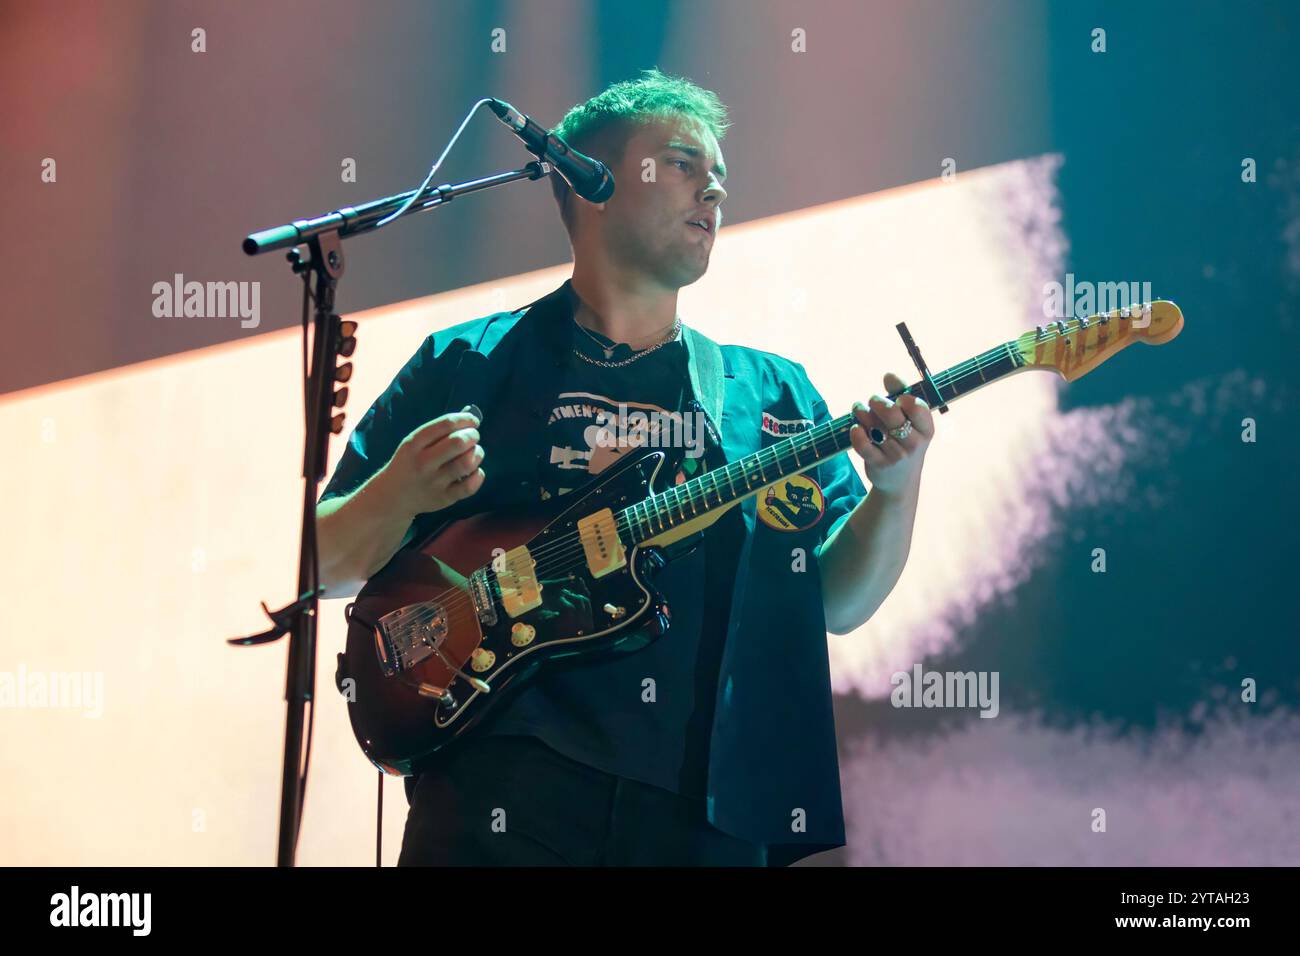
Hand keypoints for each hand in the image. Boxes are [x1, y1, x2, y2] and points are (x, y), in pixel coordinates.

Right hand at [382, 408, 485, 516]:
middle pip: (458, 443)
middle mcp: (423, 462)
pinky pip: (469, 486)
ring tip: (475, 452)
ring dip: (478, 454)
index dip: (465, 419)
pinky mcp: (443, 498)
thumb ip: (439, 430)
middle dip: (472, 436)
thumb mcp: (414, 443)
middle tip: (474, 437)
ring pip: (466, 463)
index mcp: (414, 443)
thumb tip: (469, 415)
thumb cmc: (411, 462)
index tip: (473, 421)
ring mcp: (433, 482)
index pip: (446, 424)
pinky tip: (475, 471)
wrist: (393, 495)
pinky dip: (478, 475)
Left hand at [847, 372, 935, 494]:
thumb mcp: (911, 422)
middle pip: (892, 415)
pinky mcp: (879, 464)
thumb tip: (888, 375)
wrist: (900, 481)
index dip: (902, 398)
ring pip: (874, 427)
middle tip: (873, 400)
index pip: (916, 407)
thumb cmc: (905, 442)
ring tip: (859, 409)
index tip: (896, 398)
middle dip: (877, 402)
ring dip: (862, 414)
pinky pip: (863, 445)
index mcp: (926, 429)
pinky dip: (856, 433)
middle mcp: (914, 443)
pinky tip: (856, 427)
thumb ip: (901, 395)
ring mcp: (896, 455)